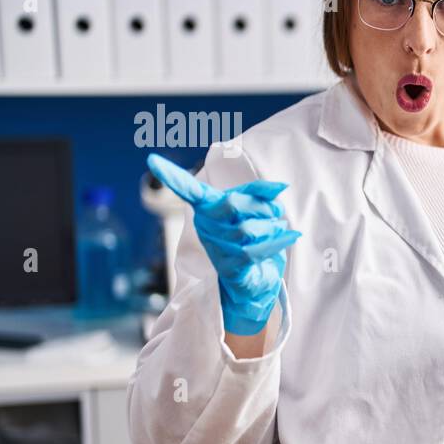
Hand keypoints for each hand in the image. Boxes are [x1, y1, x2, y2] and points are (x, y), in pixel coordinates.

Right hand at [147, 153, 301, 335]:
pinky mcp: (229, 267)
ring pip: (248, 229)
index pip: (188, 189)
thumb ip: (261, 195)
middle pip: (232, 204)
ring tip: (276, 230)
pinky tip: (292, 235)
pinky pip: (255, 250)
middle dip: (261, 206)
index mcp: (208, 207)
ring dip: (272, 227)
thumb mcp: (256, 211)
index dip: (171, 176)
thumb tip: (279, 187)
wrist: (254, 283)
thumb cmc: (253, 240)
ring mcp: (216, 247)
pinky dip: (279, 241)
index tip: (151, 159)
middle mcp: (206, 225)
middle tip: (275, 211)